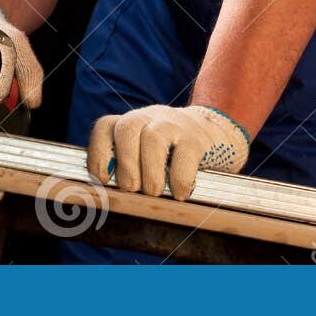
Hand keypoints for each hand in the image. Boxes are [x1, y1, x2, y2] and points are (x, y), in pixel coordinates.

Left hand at [86, 104, 249, 198]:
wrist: (216, 134)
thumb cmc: (173, 154)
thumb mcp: (147, 153)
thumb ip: (130, 168)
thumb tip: (115, 198)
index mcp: (132, 123)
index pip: (105, 126)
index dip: (98, 152)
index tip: (103, 179)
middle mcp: (149, 117)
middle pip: (127, 128)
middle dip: (125, 163)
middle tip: (131, 189)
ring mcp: (174, 124)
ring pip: (153, 137)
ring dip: (150, 171)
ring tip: (153, 193)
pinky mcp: (197, 138)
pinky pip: (185, 154)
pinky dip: (179, 178)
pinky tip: (180, 194)